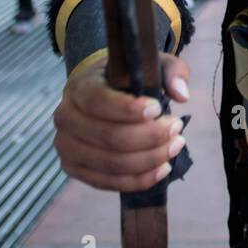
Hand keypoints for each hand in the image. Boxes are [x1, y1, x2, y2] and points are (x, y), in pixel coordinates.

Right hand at [53, 52, 189, 191]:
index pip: (99, 101)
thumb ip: (171, 72)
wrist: (99, 92)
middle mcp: (65, 117)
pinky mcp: (74, 168)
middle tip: (176, 130)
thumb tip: (182, 95)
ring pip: (110, 163)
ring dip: (148, 160)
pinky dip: (138, 180)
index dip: (129, 109)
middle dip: (148, 137)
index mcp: (79, 87)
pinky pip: (107, 182)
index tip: (157, 109)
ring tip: (174, 148)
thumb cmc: (126, 79)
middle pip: (108, 137)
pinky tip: (162, 169)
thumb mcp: (150, 65)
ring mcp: (66, 146)